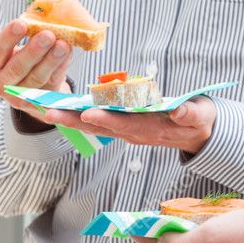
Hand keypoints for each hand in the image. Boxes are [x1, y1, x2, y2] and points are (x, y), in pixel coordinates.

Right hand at [0, 20, 72, 121]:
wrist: (33, 90)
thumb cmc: (25, 60)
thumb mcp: (19, 48)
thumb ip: (29, 35)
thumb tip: (48, 17)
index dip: (9, 37)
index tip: (21, 23)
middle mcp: (3, 82)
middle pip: (17, 67)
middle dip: (33, 50)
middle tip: (48, 34)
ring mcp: (20, 96)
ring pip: (36, 77)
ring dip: (51, 60)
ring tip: (63, 44)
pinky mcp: (38, 104)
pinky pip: (51, 84)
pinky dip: (60, 68)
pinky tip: (67, 54)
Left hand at [42, 96, 216, 154]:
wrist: (195, 132)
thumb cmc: (196, 120)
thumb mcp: (198, 116)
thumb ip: (189, 114)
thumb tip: (178, 111)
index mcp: (149, 129)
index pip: (124, 124)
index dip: (106, 119)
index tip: (88, 113)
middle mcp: (132, 133)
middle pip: (100, 127)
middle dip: (74, 120)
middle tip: (50, 112)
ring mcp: (125, 131)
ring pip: (93, 125)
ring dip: (69, 118)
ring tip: (45, 110)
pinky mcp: (121, 125)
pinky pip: (94, 122)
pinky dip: (75, 116)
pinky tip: (56, 110)